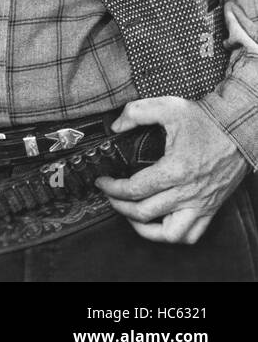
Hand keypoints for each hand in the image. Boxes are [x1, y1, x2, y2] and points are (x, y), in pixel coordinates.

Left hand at [96, 95, 248, 243]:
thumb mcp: (168, 106)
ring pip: (169, 233)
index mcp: (175, 170)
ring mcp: (201, 204)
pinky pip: (191, 235)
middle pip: (144, 212)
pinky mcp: (211, 208)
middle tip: (109, 195)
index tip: (101, 182)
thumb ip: (136, 112)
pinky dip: (171, 235)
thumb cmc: (207, 121)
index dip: (112, 188)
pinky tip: (158, 223)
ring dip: (144, 227)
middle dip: (119, 205)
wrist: (239, 131)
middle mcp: (189, 192)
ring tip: (130, 214)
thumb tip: (117, 126)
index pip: (135, 189)